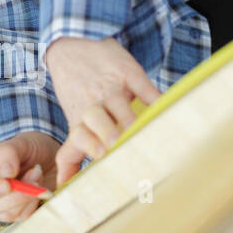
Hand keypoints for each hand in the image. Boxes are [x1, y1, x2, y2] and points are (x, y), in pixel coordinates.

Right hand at [0, 131, 59, 223]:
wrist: (46, 157)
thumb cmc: (25, 149)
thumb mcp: (16, 143)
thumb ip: (6, 154)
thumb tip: (5, 174)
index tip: (6, 184)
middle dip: (15, 194)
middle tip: (33, 173)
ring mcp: (2, 207)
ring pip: (10, 213)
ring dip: (27, 194)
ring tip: (37, 172)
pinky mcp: (19, 214)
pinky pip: (25, 215)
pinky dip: (35, 200)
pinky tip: (39, 185)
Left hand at [45, 36, 161, 184]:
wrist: (72, 43)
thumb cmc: (77, 92)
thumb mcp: (73, 120)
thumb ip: (72, 154)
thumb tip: (65, 188)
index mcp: (79, 120)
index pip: (79, 140)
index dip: (89, 152)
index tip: (103, 169)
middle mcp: (93, 104)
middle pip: (98, 122)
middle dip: (110, 139)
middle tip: (123, 155)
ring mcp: (111, 87)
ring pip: (121, 106)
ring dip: (132, 122)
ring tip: (144, 139)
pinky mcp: (127, 71)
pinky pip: (144, 86)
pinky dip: (156, 99)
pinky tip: (166, 111)